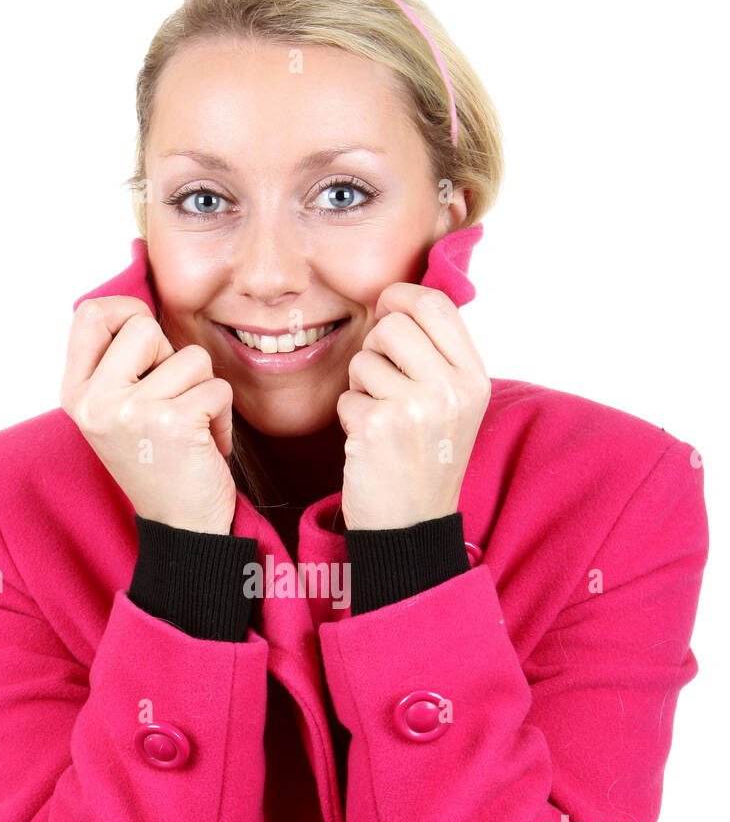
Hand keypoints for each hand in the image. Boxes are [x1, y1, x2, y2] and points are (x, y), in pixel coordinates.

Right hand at [59, 297, 236, 534]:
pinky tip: (206, 445)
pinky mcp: (175, 422)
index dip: (125, 311)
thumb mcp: (116, 413)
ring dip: (202, 390)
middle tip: (169, 401)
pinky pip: (217, 388)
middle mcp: (96, 401)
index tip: (146, 340)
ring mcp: (132, 411)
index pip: (89, 314)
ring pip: (191, 357)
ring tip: (189, 427)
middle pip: (144, 325)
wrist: (181, 529)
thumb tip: (139, 310)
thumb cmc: (157, 463)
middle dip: (170, 357)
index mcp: (76, 394)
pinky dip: (223, 416)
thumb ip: (117, 365)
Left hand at [337, 284, 490, 529]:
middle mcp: (451, 390)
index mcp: (474, 378)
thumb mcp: (454, 404)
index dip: (402, 296)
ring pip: (364, 360)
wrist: (412, 525)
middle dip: (375, 346)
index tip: (386, 307)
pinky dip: (350, 417)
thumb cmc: (426, 458)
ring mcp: (415, 409)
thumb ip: (437, 354)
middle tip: (382, 380)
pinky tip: (370, 442)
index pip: (437, 305)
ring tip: (380, 417)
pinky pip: (346, 397)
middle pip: (394, 325)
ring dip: (361, 385)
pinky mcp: (378, 428)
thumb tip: (397, 299)